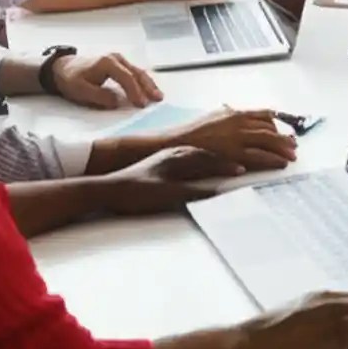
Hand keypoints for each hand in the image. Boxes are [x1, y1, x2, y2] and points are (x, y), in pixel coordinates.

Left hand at [52, 53, 163, 108]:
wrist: (62, 68)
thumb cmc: (70, 79)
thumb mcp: (80, 90)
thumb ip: (99, 96)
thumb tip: (117, 102)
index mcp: (107, 63)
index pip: (127, 77)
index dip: (135, 91)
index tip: (141, 104)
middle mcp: (116, 58)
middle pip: (137, 73)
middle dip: (148, 87)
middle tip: (158, 99)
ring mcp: (119, 59)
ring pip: (139, 72)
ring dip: (149, 84)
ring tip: (158, 96)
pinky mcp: (119, 64)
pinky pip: (135, 73)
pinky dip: (143, 82)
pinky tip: (149, 90)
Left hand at [99, 147, 244, 215]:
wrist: (106, 188)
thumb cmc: (136, 193)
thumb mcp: (168, 196)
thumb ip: (193, 192)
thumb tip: (217, 191)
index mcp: (179, 158)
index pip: (211, 160)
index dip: (227, 165)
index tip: (241, 170)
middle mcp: (175, 153)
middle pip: (207, 153)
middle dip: (224, 157)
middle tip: (238, 163)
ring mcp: (166, 156)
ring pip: (197, 153)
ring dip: (213, 157)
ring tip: (224, 161)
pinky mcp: (159, 162)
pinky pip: (187, 156)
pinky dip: (200, 159)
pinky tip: (199, 163)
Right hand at [173, 107, 297, 170]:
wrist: (176, 142)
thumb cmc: (193, 132)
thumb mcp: (215, 117)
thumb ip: (229, 115)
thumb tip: (238, 113)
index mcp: (235, 114)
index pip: (263, 117)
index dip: (276, 126)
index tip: (285, 132)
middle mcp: (238, 123)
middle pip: (268, 130)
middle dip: (283, 139)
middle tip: (294, 147)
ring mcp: (236, 138)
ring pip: (265, 143)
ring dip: (280, 150)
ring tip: (291, 158)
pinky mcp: (232, 153)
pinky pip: (255, 157)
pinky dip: (268, 160)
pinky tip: (277, 164)